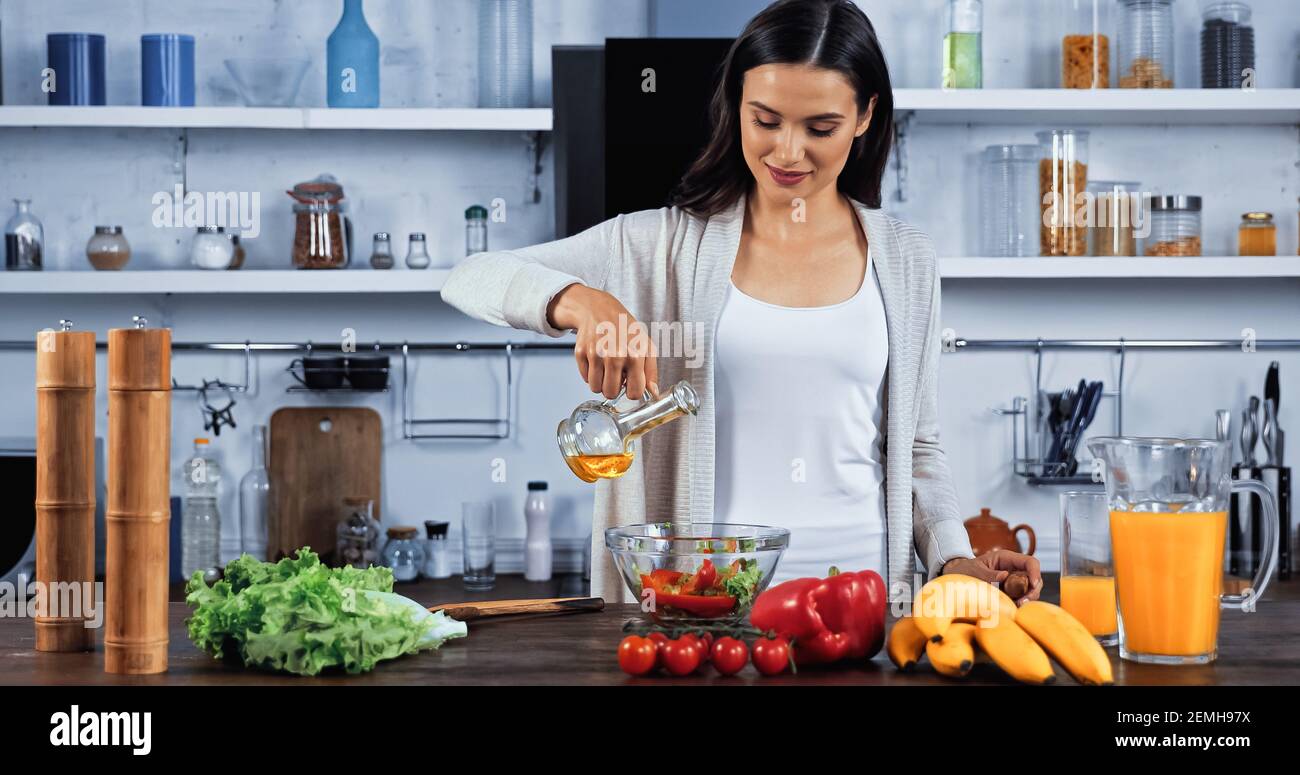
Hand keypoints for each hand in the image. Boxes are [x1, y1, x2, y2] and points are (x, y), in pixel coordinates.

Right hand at [547, 284, 658, 399]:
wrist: (600, 309)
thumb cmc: (625, 328)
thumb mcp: (646, 345)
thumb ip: (651, 371)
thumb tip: (653, 393)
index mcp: (635, 356)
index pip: (634, 393)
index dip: (632, 391)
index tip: (630, 384)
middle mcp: (615, 355)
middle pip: (611, 393)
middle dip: (613, 388)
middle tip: (616, 375)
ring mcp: (596, 354)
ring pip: (595, 388)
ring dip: (601, 382)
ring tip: (606, 368)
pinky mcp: (581, 352)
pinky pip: (585, 378)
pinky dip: (590, 373)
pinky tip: (597, 360)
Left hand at [941, 550, 1042, 605]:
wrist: (955, 579)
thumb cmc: (964, 571)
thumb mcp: (974, 570)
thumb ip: (988, 574)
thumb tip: (1005, 576)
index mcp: (1006, 559)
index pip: (1030, 562)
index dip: (1035, 572)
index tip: (1032, 585)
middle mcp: (1013, 570)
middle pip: (1034, 579)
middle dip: (1032, 592)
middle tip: (1022, 602)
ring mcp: (1013, 583)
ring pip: (1029, 592)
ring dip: (1026, 600)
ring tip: (1014, 606)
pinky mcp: (1009, 594)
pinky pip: (1020, 600)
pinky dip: (1018, 605)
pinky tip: (1010, 609)